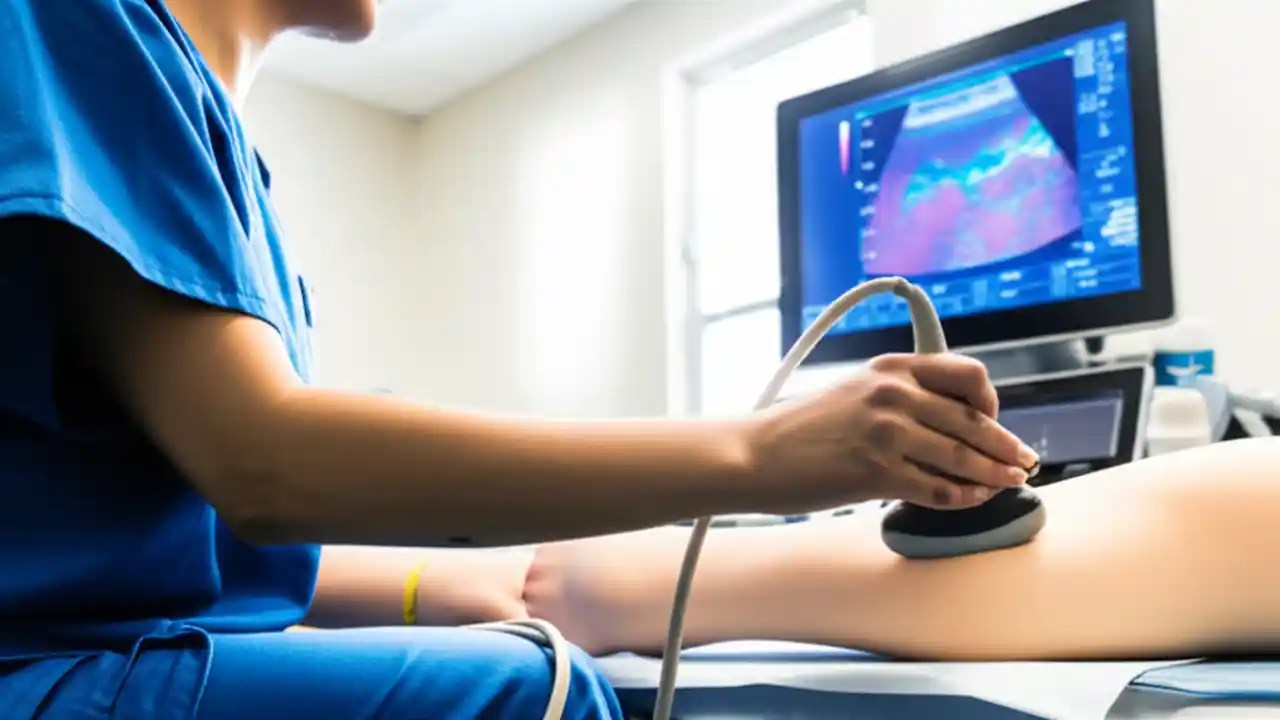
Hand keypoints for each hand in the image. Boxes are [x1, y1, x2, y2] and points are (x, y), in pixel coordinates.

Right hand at [742, 353, 1037, 513]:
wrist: (754, 454)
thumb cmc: (798, 429)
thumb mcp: (852, 392)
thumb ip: (898, 397)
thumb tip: (946, 421)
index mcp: (890, 368)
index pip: (967, 374)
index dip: (992, 400)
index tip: (995, 419)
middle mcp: (894, 395)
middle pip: (973, 420)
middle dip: (1005, 445)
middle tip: (1024, 461)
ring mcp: (887, 433)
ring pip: (962, 456)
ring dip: (994, 473)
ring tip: (1011, 482)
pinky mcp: (877, 472)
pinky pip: (937, 488)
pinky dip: (963, 497)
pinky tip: (973, 500)